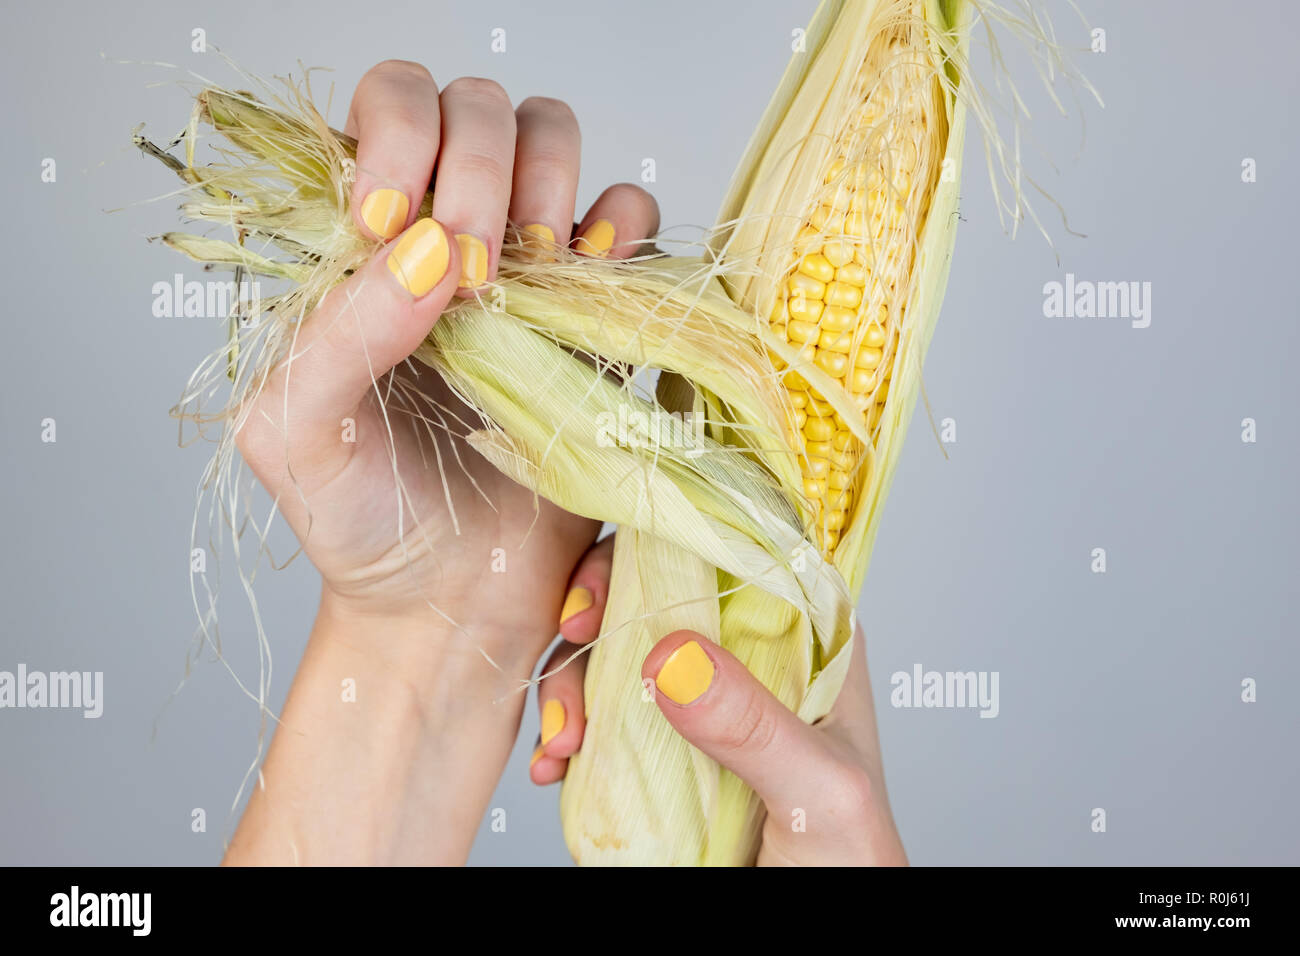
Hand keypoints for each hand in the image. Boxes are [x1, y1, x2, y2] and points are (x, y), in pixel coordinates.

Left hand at [224, 62, 657, 864]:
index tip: (388, 225)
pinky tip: (588, 280)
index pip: (384, 111)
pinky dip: (622, 230)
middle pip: (477, 106)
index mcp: (358, 248)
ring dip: (548, 182)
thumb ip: (339, 330)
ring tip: (526, 275)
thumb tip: (428, 244)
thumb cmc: (361, 523)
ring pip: (556, 140)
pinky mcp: (594, 317)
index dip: (397, 139)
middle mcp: (445, 239)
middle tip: (475, 263)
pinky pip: (629, 222)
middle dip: (478, 161)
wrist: (450, 608)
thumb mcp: (299, 432)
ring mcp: (526, 272)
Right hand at [530, 537, 906, 865]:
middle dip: (597, 610)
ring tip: (564, 743)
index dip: (660, 545)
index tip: (605, 586)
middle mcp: (750, 655)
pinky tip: (556, 767)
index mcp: (807, 637)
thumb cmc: (852, 863)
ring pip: (616, 651)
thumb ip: (753, 725)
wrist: (822, 929)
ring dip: (572, 683)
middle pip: (655, 590)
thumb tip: (669, 656)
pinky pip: (600, 716)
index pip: (732, 551)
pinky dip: (566, 732)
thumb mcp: (818, 790)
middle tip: (571, 638)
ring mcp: (701, 700)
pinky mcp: (663, 748)